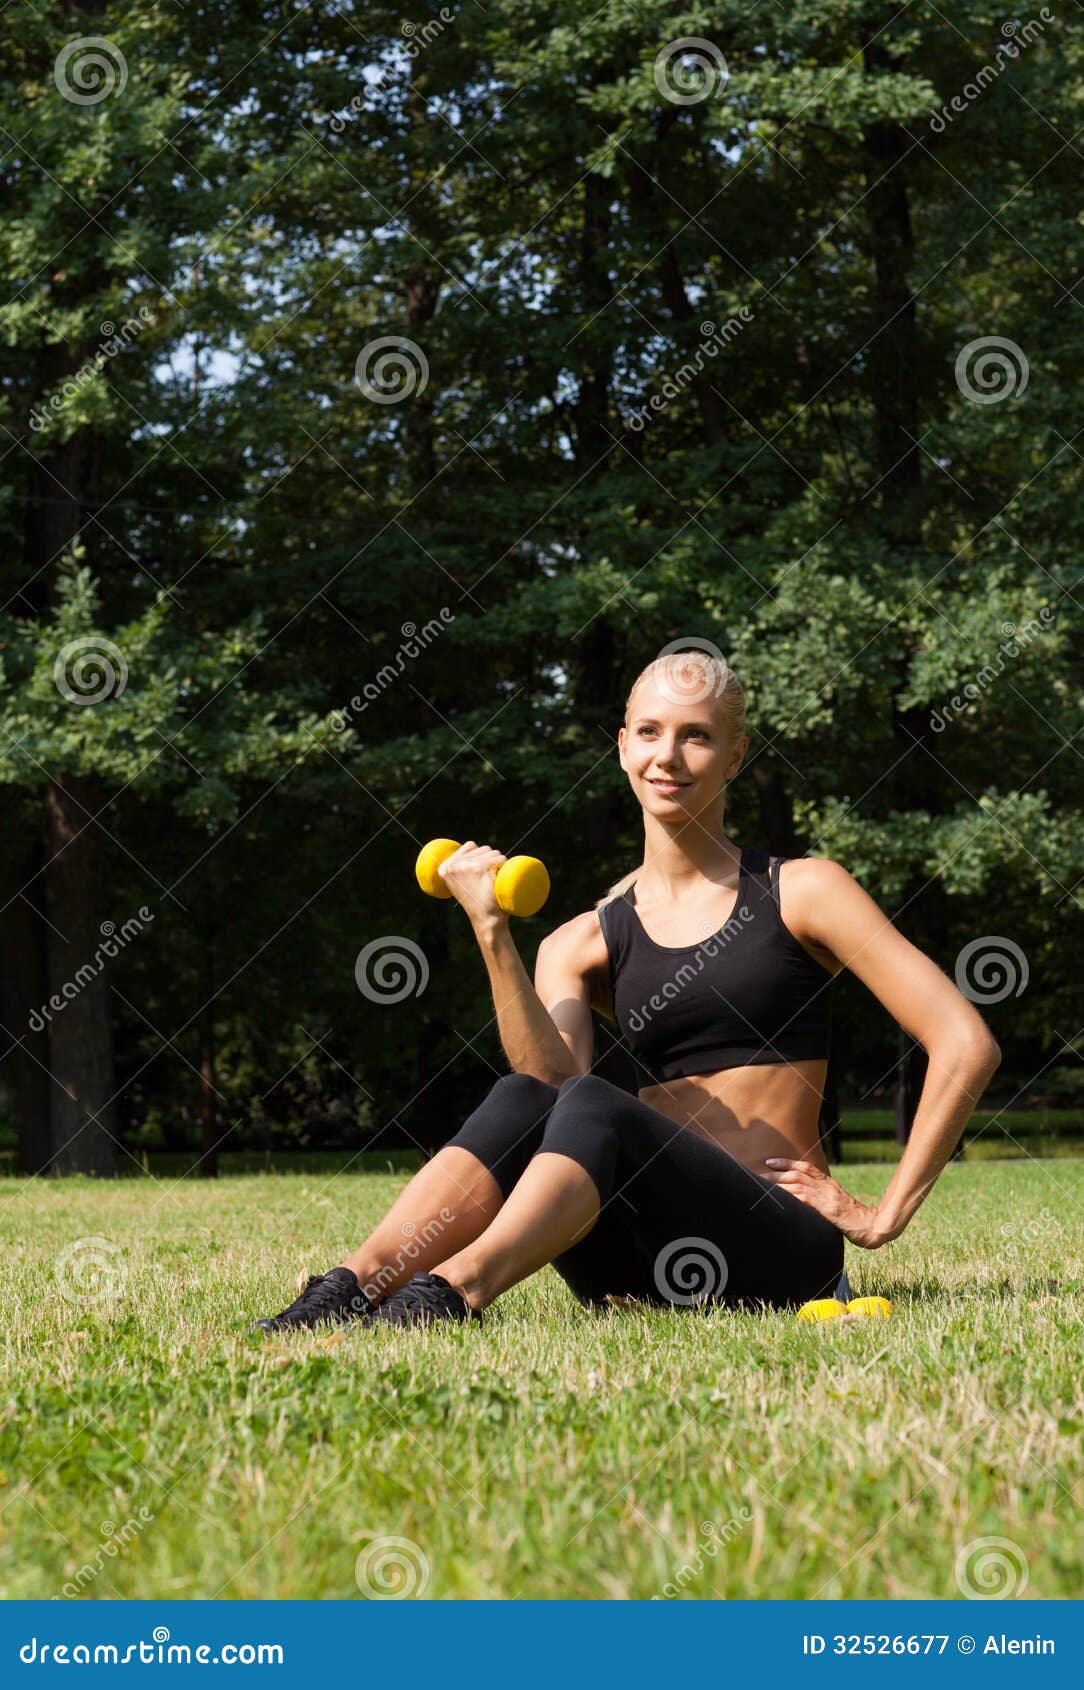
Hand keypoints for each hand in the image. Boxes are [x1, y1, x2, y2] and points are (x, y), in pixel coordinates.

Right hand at [437, 840, 508, 929]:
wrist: (486, 920)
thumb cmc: (478, 901)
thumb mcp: (460, 883)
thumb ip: (460, 866)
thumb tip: (472, 846)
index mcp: (444, 868)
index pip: (470, 845)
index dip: (480, 856)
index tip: (479, 875)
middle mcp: (453, 865)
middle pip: (482, 848)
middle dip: (489, 860)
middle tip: (485, 882)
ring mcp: (466, 866)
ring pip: (493, 852)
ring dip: (497, 864)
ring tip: (491, 883)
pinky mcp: (481, 868)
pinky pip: (501, 859)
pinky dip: (505, 867)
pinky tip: (497, 881)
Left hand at [762, 1157, 895, 1249]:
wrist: (871, 1227)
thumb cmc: (854, 1220)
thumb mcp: (836, 1205)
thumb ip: (822, 1200)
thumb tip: (804, 1202)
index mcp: (829, 1184)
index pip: (805, 1167)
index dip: (786, 1163)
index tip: (770, 1162)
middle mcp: (827, 1186)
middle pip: (797, 1174)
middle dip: (776, 1172)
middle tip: (758, 1173)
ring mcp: (827, 1196)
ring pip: (797, 1184)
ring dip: (778, 1184)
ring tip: (762, 1185)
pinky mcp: (827, 1208)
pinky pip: (805, 1198)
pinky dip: (790, 1196)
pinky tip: (778, 1198)